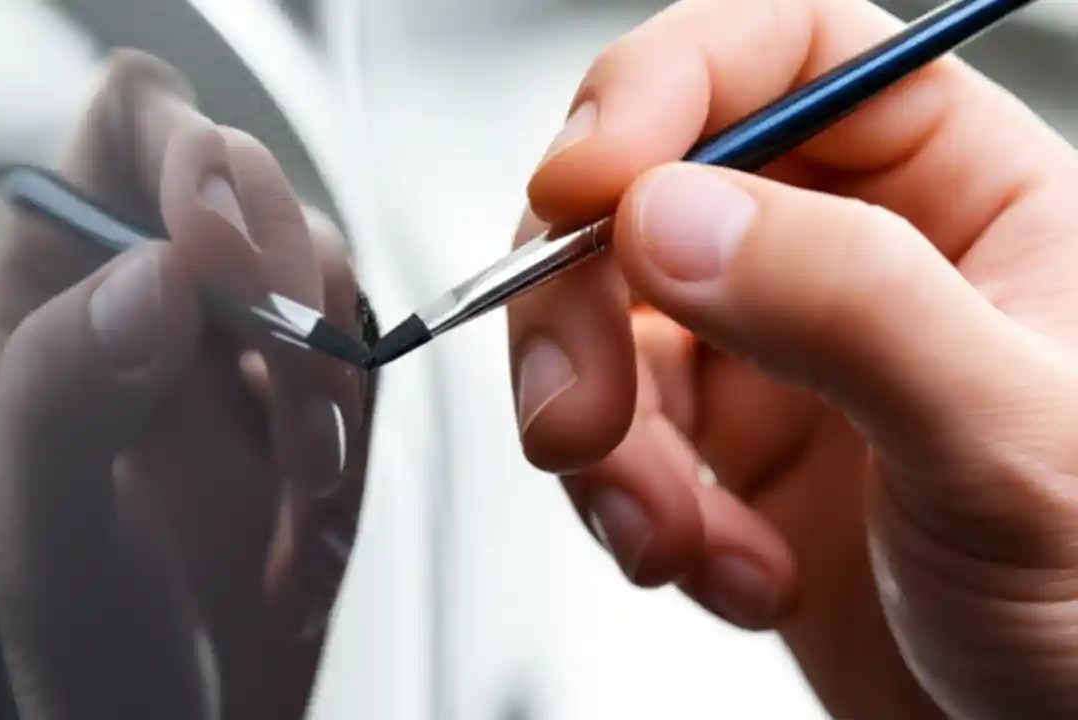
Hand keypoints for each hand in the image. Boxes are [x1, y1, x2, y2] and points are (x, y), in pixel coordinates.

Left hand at [0, 51, 373, 718]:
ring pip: (332, 275)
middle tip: (290, 425)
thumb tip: (155, 275)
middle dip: (293, 304)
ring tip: (298, 507)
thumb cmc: (93, 648)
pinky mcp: (309, 396)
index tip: (227, 269)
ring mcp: (237, 341)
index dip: (195, 160)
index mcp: (50, 286)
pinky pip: (371, 369)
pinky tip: (306, 545)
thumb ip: (65, 389)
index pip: (131, 124)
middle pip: (258, 185)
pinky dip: (359, 459)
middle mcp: (149, 292)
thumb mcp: (43, 529)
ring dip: (332, 398)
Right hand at [508, 1, 1077, 716]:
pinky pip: (617, 441)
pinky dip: (638, 513)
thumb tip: (670, 213)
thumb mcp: (1010, 445)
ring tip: (670, 534)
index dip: (659, 92)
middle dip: (580, 306)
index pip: (779, 57)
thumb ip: (849, 306)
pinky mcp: (728, 456)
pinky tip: (725, 570)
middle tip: (578, 410)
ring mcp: (779, 360)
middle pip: (645, 196)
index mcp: (959, 194)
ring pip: (604, 326)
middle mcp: (853, 260)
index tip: (583, 184)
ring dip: (604, 440)